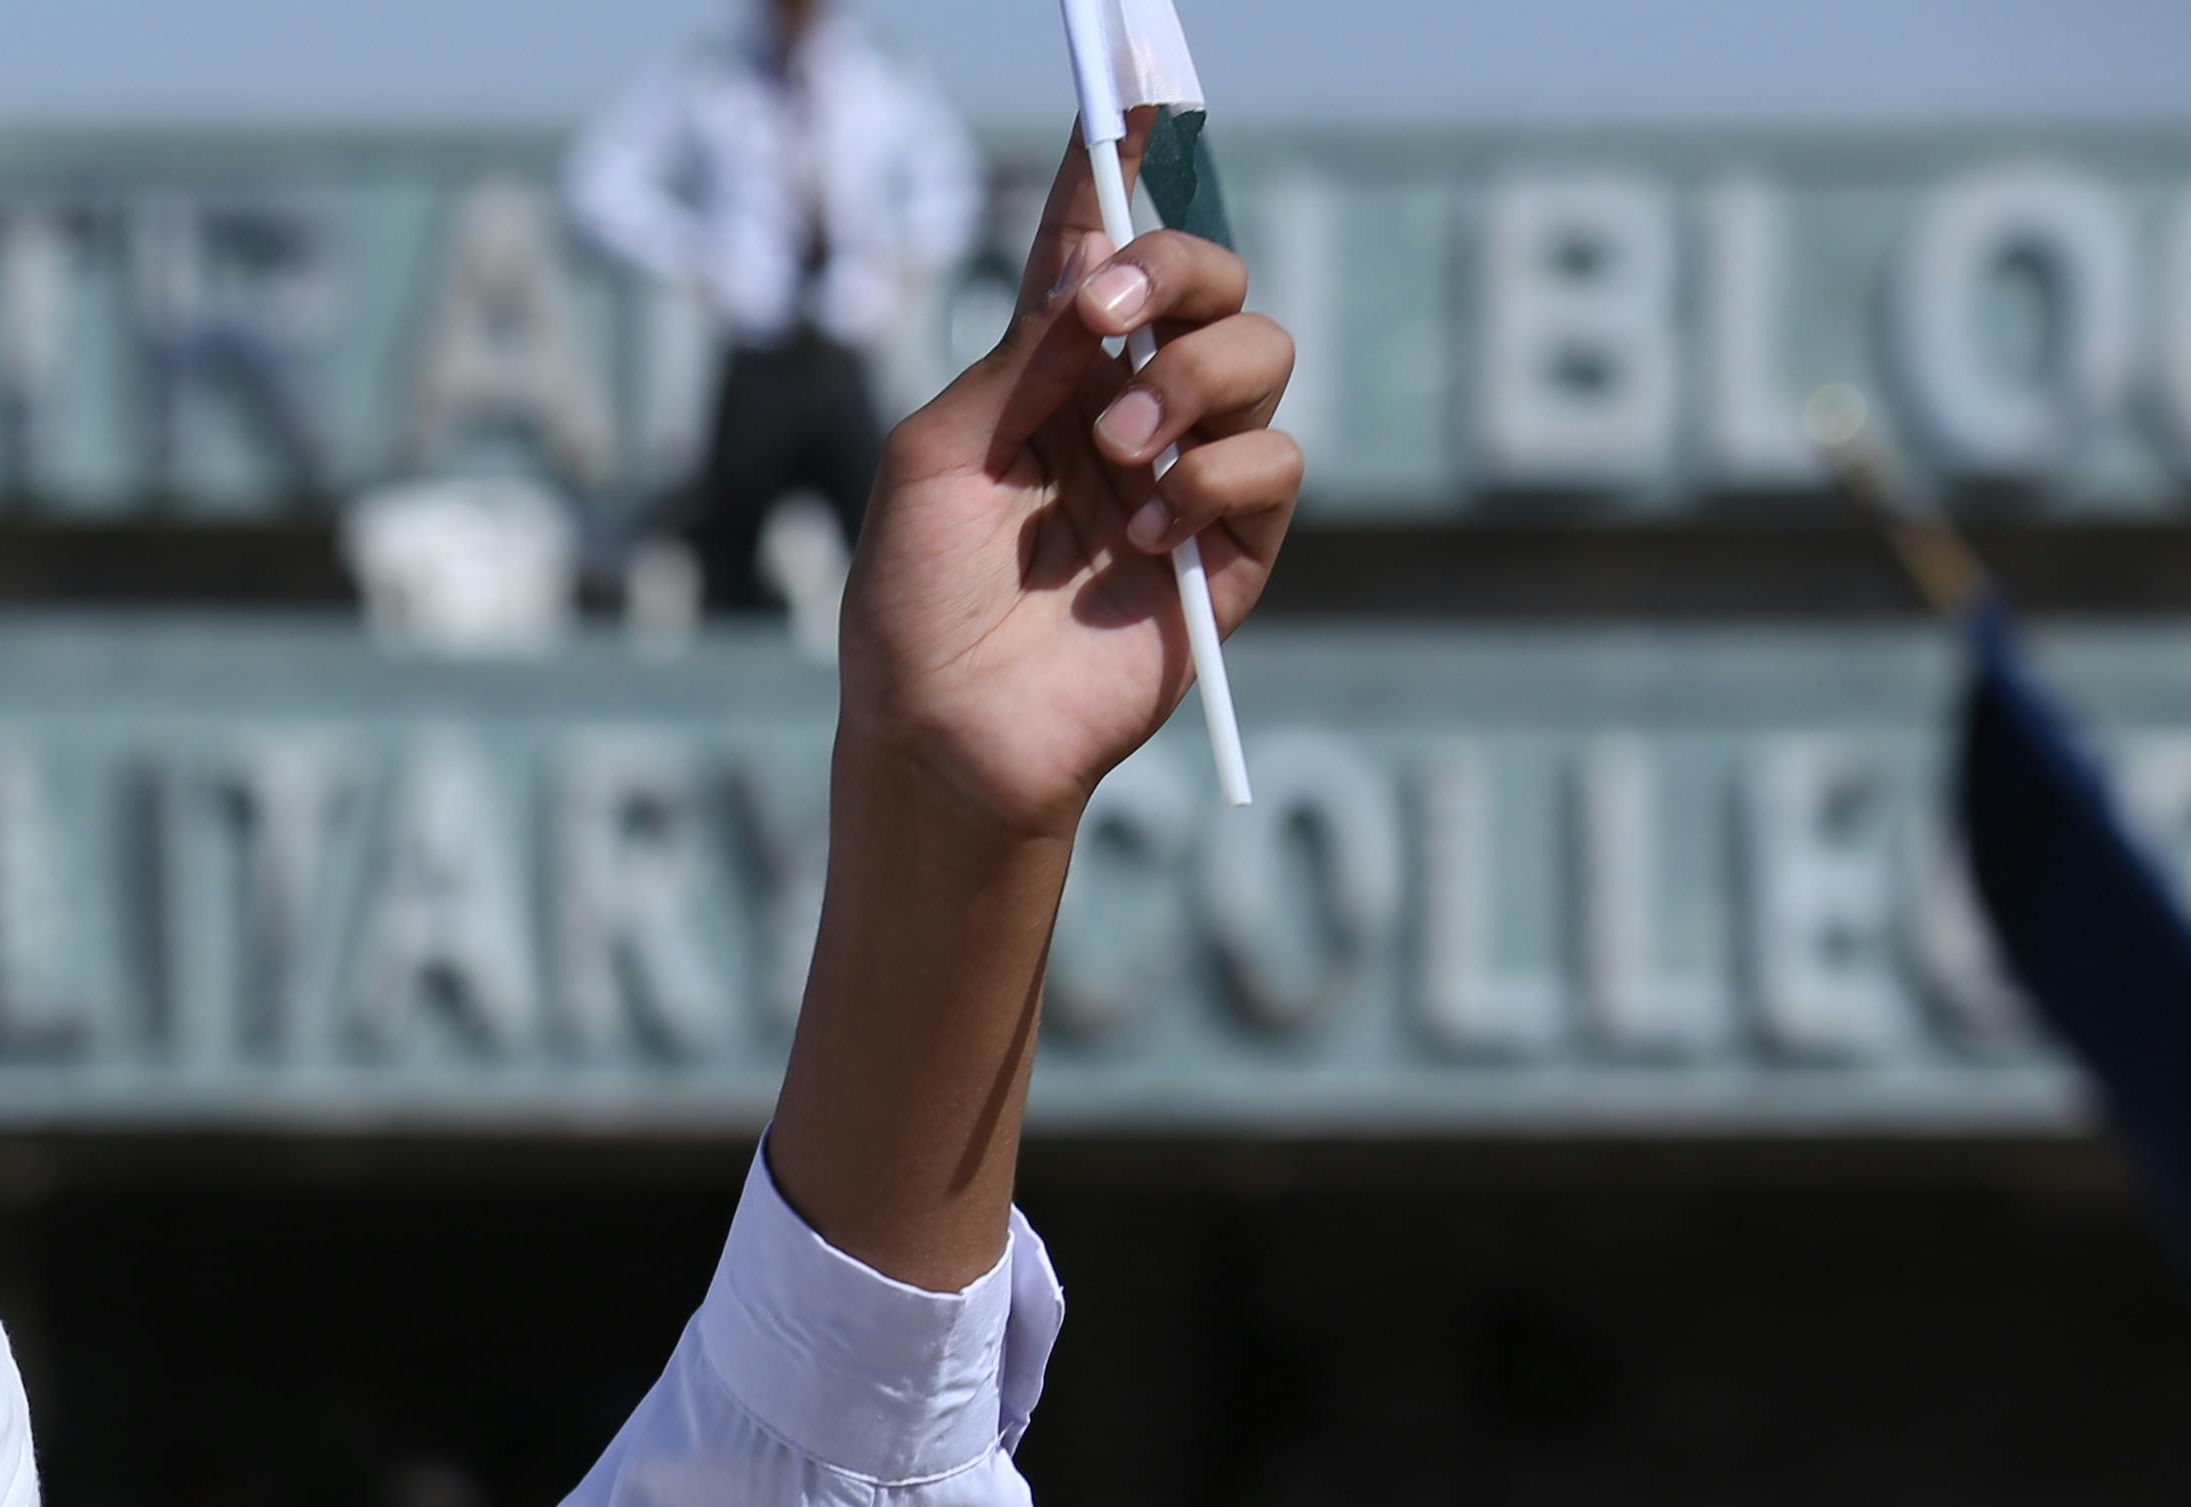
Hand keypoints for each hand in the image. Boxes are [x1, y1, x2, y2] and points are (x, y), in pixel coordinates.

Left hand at [766, 135, 1301, 1291]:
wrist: (945, 735)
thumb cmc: (915, 607)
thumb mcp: (941, 455)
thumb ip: (1023, 351)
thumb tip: (1093, 252)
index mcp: (1051, 384)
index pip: (1105, 258)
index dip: (1126, 171)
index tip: (1136, 86)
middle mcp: (1128, 416)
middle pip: (1209, 285)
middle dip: (1176, 270)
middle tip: (1111, 309)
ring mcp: (1187, 481)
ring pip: (1259, 357)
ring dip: (1190, 381)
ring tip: (1115, 452)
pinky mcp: (1232, 556)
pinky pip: (1276, 465)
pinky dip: (1216, 475)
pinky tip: (1150, 525)